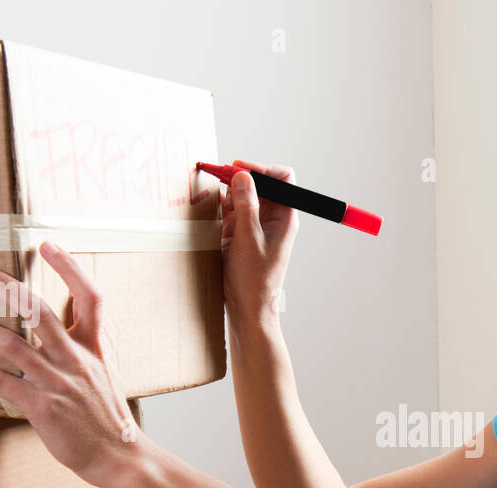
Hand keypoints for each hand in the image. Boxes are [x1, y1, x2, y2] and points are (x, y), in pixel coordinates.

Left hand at [0, 242, 146, 487]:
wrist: (118, 455)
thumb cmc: (105, 416)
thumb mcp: (102, 373)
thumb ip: (81, 349)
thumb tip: (62, 327)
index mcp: (92, 348)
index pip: (90, 297)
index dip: (70, 268)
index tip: (47, 245)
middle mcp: (75, 359)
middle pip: (40, 311)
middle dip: (6, 287)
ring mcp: (58, 382)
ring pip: (14, 344)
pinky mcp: (43, 407)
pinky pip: (3, 383)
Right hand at [220, 158, 299, 320]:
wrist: (247, 308)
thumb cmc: (255, 280)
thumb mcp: (249, 240)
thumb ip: (246, 206)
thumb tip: (243, 175)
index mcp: (284, 217)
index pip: (282, 179)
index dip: (262, 169)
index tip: (239, 170)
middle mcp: (272, 217)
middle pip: (260, 183)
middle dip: (240, 178)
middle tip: (219, 176)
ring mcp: (255, 224)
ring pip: (243, 194)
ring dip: (229, 191)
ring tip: (215, 193)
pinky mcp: (239, 232)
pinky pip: (232, 209)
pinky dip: (222, 205)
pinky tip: (213, 208)